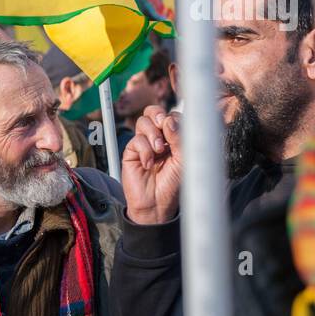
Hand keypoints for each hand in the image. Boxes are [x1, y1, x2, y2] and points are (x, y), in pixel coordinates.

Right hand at [121, 105, 181, 225]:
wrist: (156, 203)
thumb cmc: (172, 184)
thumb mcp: (183, 159)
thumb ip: (179, 138)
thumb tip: (169, 120)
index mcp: (173, 137)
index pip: (172, 116)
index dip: (174, 118)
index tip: (177, 129)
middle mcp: (158, 138)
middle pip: (154, 112)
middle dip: (158, 115)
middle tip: (163, 125)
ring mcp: (144, 143)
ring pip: (143, 122)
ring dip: (153, 134)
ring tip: (159, 151)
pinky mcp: (131, 152)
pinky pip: (136, 140)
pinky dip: (144, 151)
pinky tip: (148, 164)